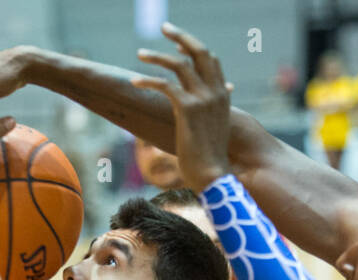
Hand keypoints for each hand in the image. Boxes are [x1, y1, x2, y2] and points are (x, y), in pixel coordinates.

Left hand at [134, 23, 233, 190]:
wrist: (213, 175)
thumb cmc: (210, 158)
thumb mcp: (214, 129)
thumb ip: (210, 112)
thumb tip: (202, 108)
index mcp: (223, 95)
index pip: (211, 59)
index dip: (194, 48)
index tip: (178, 45)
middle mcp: (216, 91)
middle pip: (199, 51)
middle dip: (181, 36)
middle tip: (164, 27)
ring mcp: (203, 98)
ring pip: (179, 64)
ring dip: (157, 56)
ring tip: (140, 54)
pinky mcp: (188, 108)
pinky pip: (165, 85)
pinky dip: (148, 80)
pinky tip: (135, 81)